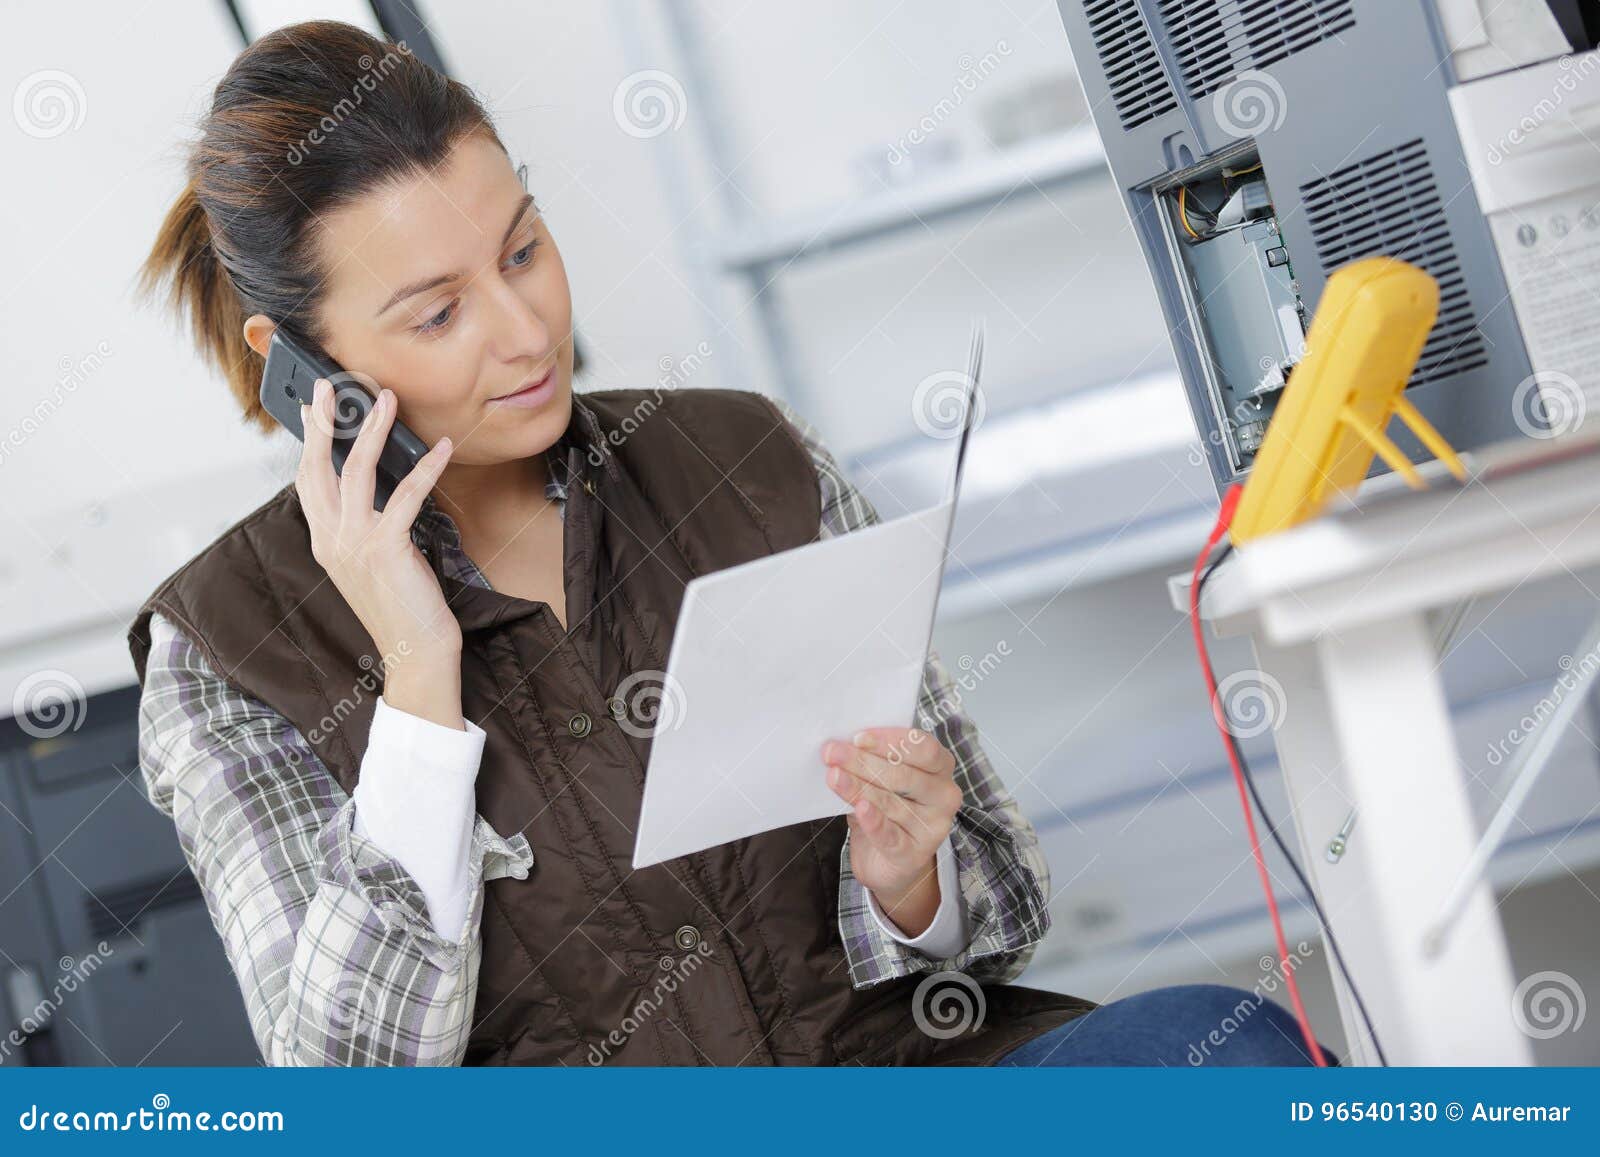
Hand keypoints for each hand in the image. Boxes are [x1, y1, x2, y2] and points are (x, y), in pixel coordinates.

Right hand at [296, 377, 462, 725]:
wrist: (415, 654)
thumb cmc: (402, 606)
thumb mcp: (374, 561)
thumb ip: (366, 526)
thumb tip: (379, 484)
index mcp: (324, 542)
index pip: (307, 481)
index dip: (308, 442)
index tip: (312, 408)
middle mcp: (330, 540)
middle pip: (319, 467)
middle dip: (324, 422)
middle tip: (331, 385)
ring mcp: (354, 544)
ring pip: (357, 472)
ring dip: (373, 430)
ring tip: (386, 399)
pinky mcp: (385, 549)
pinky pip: (406, 496)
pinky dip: (425, 467)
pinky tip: (442, 449)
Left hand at [821, 726, 961, 935]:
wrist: (886, 860)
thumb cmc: (886, 808)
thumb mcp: (883, 779)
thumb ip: (873, 760)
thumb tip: (841, 744)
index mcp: (941, 767)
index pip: (923, 748)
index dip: (891, 740)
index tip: (857, 737)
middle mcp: (944, 795)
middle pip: (904, 775)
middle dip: (864, 762)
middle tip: (832, 753)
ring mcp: (933, 826)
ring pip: (893, 803)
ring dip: (859, 787)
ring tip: (833, 776)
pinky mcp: (915, 853)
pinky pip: (892, 836)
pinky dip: (874, 821)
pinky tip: (860, 809)